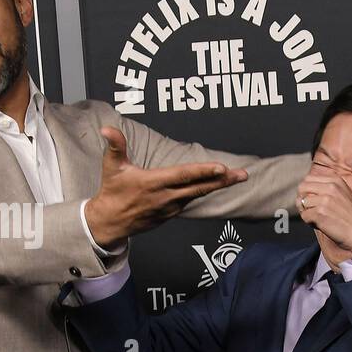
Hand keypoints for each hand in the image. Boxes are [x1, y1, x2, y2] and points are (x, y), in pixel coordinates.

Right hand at [83, 127, 247, 247]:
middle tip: (244, 175)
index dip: (203, 172)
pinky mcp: (172, 214)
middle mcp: (166, 196)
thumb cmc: (113, 192)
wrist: (111, 222)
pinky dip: (204, 191)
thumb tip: (107, 129)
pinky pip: (191, 200)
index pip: (183, 175)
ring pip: (199, 194)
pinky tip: (216, 184)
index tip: (221, 168)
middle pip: (200, 188)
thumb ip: (115, 146)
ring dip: (218, 185)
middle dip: (223, 181)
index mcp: (154, 183)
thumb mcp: (111, 167)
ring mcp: (171, 207)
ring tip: (237, 177)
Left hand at [296, 170, 351, 260]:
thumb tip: (305, 192)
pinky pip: (304, 216)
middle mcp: (330, 187)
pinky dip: (309, 223)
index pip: (309, 179)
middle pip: (302, 187)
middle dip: (302, 199)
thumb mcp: (344, 196)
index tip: (313, 201)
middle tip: (310, 210)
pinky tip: (321, 226)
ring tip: (319, 220)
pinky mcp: (320, 213)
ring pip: (302, 202)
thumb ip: (328, 190)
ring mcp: (325, 200)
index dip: (307, 191)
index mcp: (336, 180)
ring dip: (307, 212)